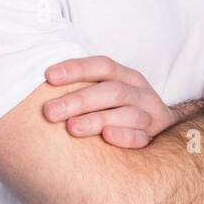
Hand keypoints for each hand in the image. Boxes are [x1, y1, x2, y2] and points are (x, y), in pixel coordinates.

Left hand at [42, 56, 177, 148]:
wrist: (163, 134)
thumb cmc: (120, 112)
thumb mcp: (107, 93)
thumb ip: (83, 88)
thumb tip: (39, 85)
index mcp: (125, 76)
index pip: (102, 66)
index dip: (76, 69)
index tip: (49, 76)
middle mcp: (138, 92)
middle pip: (111, 91)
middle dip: (79, 100)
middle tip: (50, 112)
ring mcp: (149, 114)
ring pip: (127, 113)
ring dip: (98, 119)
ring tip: (71, 128)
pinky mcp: (154, 137)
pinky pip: (141, 137)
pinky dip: (125, 136)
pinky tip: (107, 137)